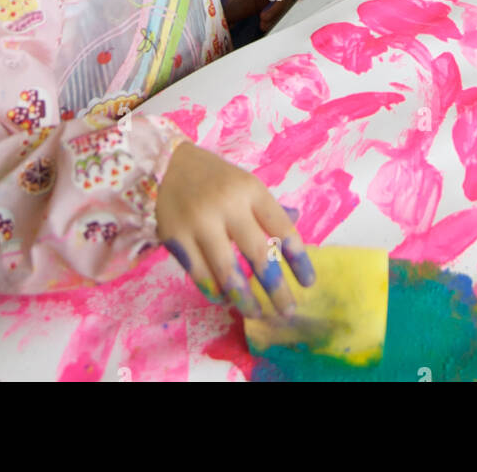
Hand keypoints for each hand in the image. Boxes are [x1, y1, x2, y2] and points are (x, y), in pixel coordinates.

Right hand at [157, 142, 315, 316]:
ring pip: (226, 271)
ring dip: (244, 298)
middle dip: (275, 287)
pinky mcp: (176, 237)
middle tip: (287, 310)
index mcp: (251, 189)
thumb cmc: (215, 179)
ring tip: (255, 312)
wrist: (167, 164)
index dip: (298, 258)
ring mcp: (200, 222)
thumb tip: (296, 223)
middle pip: (257, 253)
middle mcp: (228, 204)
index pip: (282, 228)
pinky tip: (224, 298)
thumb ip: (269, 208)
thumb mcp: (246, 184)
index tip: (308, 283)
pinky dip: (214, 291)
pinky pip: (200, 274)